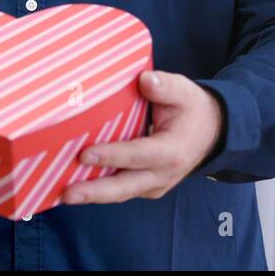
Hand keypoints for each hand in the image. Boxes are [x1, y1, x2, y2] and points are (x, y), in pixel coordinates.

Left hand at [60, 70, 222, 205]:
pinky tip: (75, 185)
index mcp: (172, 151)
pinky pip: (121, 189)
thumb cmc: (192, 108)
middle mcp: (162, 174)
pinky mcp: (145, 186)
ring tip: (62, 194)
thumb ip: (165, 86)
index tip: (85, 154)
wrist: (212, 132)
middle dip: (94, 191)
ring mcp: (154, 184)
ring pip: (120, 192)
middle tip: (67, 193)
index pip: (138, 155)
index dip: (112, 155)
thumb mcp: (184, 91)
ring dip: (92, 194)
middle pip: (125, 187)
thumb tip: (145, 80)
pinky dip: (99, 189)